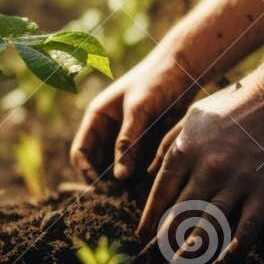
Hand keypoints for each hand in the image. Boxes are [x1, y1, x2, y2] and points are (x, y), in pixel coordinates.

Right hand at [70, 47, 199, 181]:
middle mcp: (109, 129)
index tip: (101, 185)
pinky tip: (150, 182)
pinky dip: (141, 174)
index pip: (80, 152)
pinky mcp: (145, 140)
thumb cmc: (156, 81)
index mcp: (97, 118)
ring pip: (118, 166)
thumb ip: (128, 142)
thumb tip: (118, 177)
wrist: (183, 67)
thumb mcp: (139, 110)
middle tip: (119, 195)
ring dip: (124, 180)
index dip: (86, 171)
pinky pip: (138, 163)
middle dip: (105, 180)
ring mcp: (127, 136)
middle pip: (97, 163)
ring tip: (136, 191)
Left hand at [137, 81, 263, 263]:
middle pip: (179, 214)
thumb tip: (149, 168)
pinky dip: (236, 248)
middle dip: (165, 241)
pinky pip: (248, 225)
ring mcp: (236, 180)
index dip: (150, 218)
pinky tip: (227, 262)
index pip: (160, 192)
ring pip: (208, 226)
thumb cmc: (237, 102)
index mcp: (185, 149)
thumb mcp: (193, 114)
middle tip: (156, 260)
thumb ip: (170, 141)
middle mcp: (206, 168)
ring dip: (193, 251)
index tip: (142, 236)